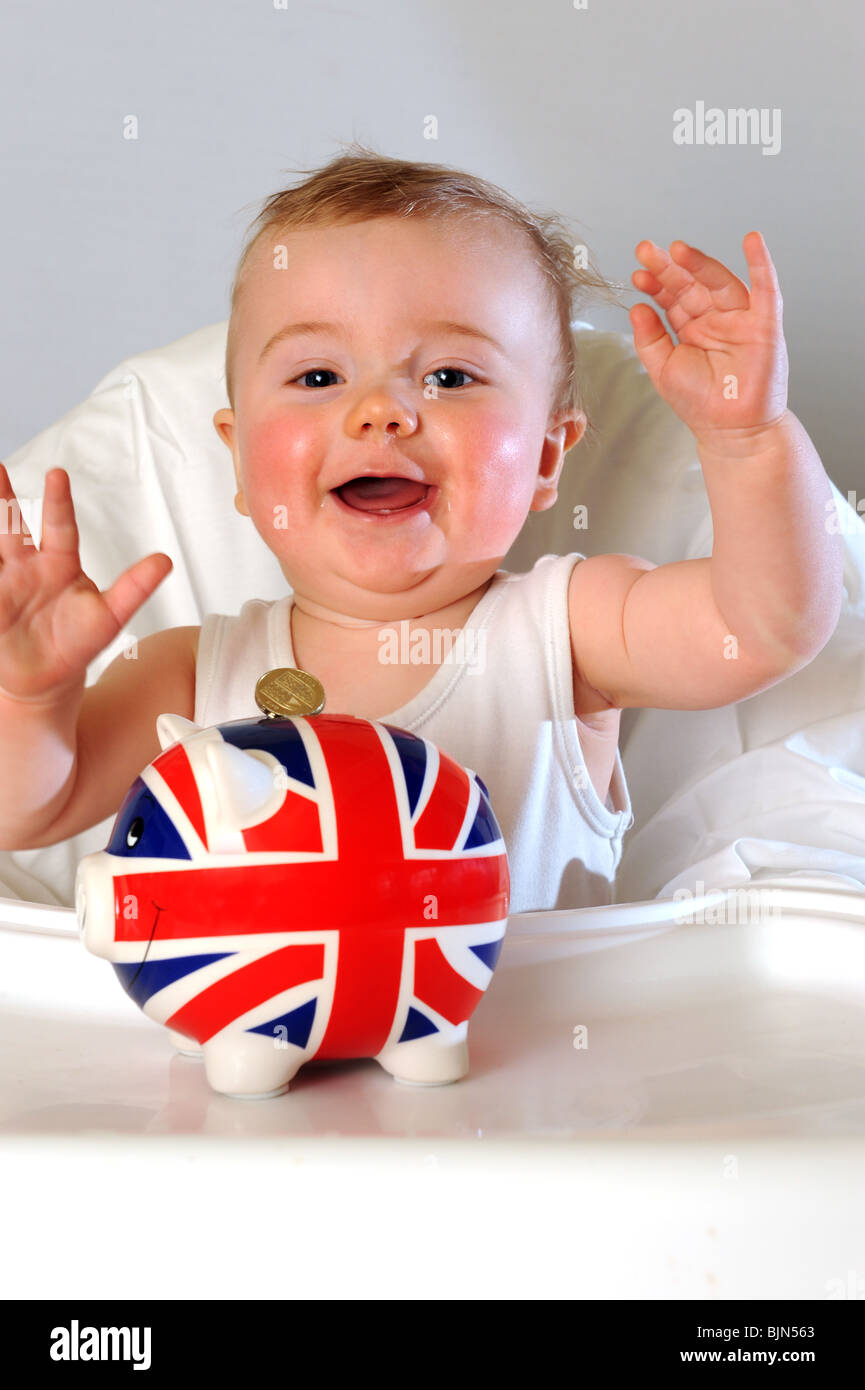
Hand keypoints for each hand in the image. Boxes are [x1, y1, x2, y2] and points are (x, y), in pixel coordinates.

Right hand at [0, 464, 172, 702]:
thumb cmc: (80, 642)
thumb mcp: (111, 615)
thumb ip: (135, 587)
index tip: (57, 475)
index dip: (58, 501)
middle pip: (12, 524)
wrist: (49, 678)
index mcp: (60, 562)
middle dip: (3, 496)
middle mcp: (29, 565)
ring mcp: (5, 581)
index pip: (59, 525)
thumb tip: (165, 561)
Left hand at [629, 231, 788, 442]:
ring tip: (678, 250)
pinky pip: (766, 289)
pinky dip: (761, 264)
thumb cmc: (700, 404)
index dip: (655, 284)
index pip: (672, 298)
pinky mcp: (764, 325)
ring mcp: (739, 320)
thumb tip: (636, 307)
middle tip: (647, 251)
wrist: (732, 431)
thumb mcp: (663, 369)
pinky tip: (752, 241)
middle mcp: (715, 320)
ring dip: (700, 264)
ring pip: (719, 283)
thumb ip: (649, 338)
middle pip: (691, 285)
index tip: (637, 274)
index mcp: (692, 329)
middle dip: (669, 268)